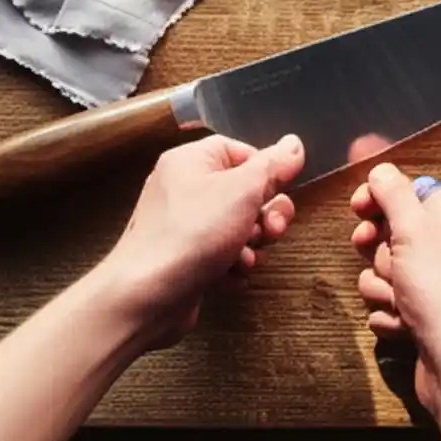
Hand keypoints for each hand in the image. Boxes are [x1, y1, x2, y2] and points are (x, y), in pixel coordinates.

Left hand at [104, 134, 304, 347]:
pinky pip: (224, 254)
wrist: (147, 297)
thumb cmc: (191, 234)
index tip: (283, 188)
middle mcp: (185, 189)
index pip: (241, 151)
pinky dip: (234, 265)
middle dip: (266, 214)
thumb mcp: (242, 191)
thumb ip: (272, 166)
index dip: (266, 171)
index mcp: (191, 161)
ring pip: (239, 227)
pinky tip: (230, 275)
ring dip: (252, 244)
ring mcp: (185, 226)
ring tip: (244, 257)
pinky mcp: (188, 259)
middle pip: (245, 192)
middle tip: (272, 230)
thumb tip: (294, 144)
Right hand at [349, 163, 440, 416]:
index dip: (382, 196)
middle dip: (379, 249)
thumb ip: (394, 193)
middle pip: (395, 232)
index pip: (414, 190)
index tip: (358, 207)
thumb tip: (381, 169)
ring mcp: (439, 286)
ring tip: (396, 299)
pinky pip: (391, 303)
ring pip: (387, 270)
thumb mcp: (415, 231)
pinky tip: (402, 323)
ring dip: (380, 285)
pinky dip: (389, 313)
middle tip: (373, 253)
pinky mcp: (427, 317)